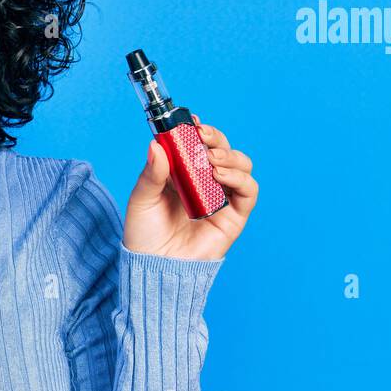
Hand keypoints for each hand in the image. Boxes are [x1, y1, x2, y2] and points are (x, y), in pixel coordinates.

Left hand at [122, 114, 256, 260]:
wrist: (155, 268)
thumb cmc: (145, 235)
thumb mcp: (141, 200)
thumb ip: (150, 174)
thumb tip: (156, 144)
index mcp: (182, 173)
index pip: (196, 143)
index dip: (197, 130)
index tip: (191, 122)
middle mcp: (204, 182)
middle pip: (221, 149)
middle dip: (215, 138)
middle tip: (202, 137)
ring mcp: (221, 197)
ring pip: (240, 164)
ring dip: (229, 155)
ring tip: (211, 160)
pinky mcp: (234, 216)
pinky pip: (249, 191)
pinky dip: (239, 177)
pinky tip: (220, 176)